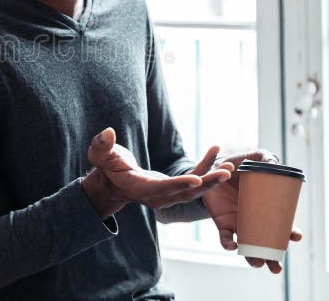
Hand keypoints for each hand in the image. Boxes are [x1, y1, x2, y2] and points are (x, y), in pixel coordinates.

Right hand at [82, 127, 233, 216]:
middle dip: (206, 184)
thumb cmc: (106, 166)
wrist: (112, 182)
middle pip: (185, 193)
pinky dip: (205, 168)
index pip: (161, 188)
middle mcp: (156, 196)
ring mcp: (167, 195)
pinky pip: (193, 180)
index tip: (197, 180)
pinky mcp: (173, 189)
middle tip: (225, 174)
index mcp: (139, 188)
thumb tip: (108, 132)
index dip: (179, 185)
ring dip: (212, 180)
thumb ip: (102, 145)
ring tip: (229, 167)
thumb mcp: (99, 154)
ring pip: (193, 191)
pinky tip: (216, 153)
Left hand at [201, 149, 303, 272]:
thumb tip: (274, 164)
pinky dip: (228, 244)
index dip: (291, 233)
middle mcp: (256, 220)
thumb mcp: (254, 158)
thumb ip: (267, 158)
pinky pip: (225, 238)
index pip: (284, 225)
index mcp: (268, 208)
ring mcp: (240, 224)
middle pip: (268, 244)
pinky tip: (232, 246)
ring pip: (248, 247)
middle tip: (276, 267)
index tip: (295, 236)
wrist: (214, 168)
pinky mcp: (223, 223)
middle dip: (274, 258)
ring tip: (256, 264)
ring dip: (253, 258)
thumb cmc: (240, 164)